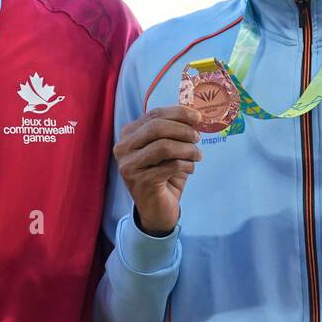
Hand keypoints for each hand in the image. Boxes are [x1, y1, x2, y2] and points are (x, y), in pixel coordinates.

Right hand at [113, 104, 202, 235]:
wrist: (157, 208)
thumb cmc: (163, 174)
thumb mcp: (167, 148)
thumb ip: (173, 131)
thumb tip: (194, 114)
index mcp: (128, 134)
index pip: (154, 114)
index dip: (179, 113)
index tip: (198, 117)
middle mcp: (123, 148)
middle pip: (157, 127)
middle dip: (183, 130)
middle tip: (198, 138)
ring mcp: (129, 165)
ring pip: (164, 146)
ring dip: (188, 149)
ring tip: (198, 155)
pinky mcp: (140, 182)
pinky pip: (171, 166)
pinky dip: (187, 165)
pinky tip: (190, 169)